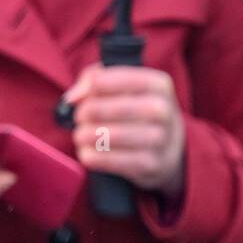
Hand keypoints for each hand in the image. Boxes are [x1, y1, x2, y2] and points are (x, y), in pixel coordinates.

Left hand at [66, 64, 185, 196]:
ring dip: (88, 135)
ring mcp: (160, 139)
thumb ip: (96, 78)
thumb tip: (73, 98)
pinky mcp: (151, 164)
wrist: (169, 147)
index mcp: (159, 85)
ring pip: (115, 135)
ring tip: (80, 135)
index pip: (125, 78)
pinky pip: (116, 161)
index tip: (81, 95)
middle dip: (90, 111)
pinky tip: (87, 152)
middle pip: (119, 108)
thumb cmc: (137, 110)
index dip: (96, 85)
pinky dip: (95, 157)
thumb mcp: (125, 85)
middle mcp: (164, 111)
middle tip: (80, 116)